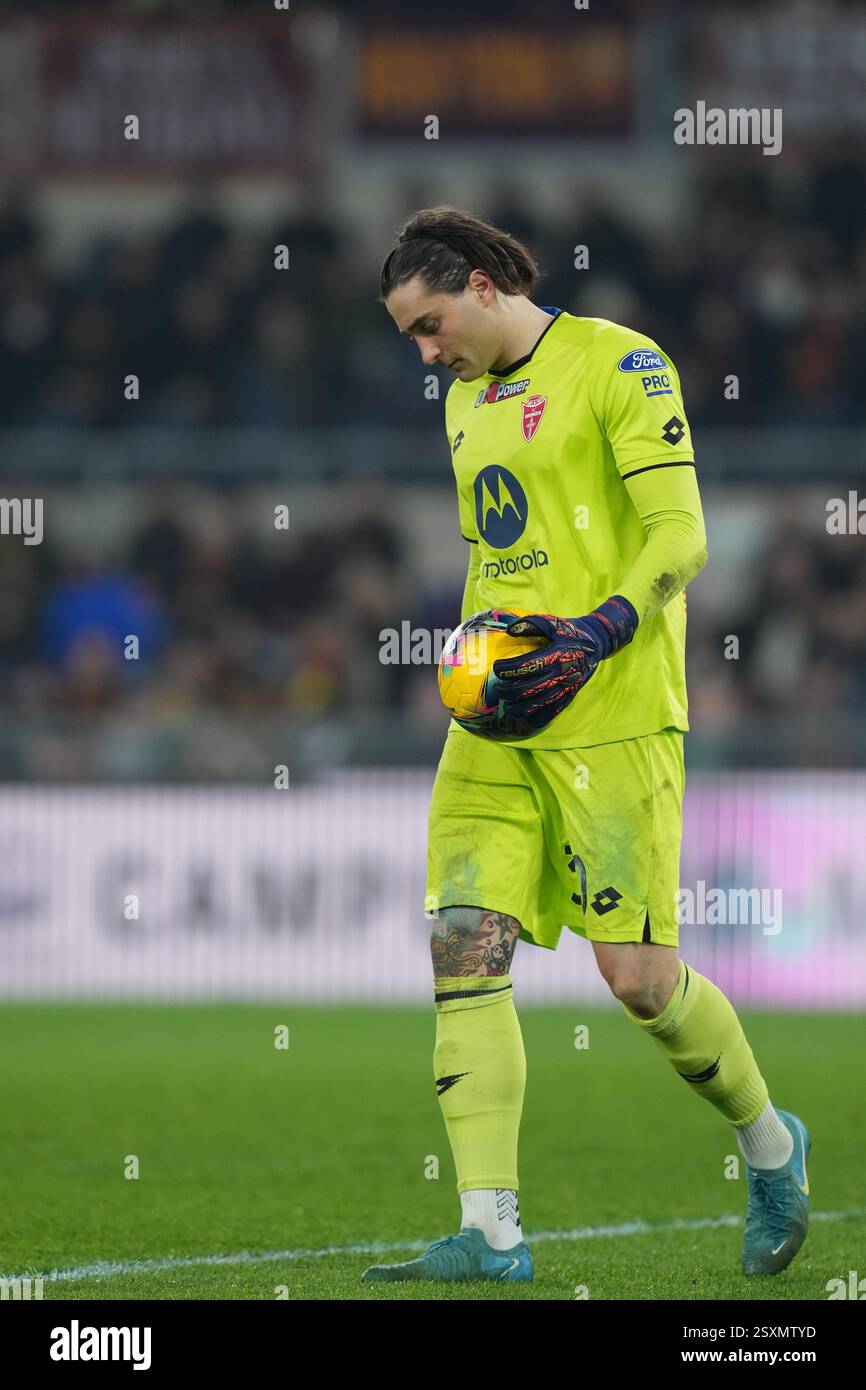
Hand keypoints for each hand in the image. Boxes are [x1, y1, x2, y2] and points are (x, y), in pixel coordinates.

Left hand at [491, 597, 637, 708]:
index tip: (496, 668)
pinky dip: (538, 718)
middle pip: (530, 689)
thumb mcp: (552, 622)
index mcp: (556, 654)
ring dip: (519, 708)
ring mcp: (567, 687)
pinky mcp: (571, 695)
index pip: (527, 665)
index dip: (508, 669)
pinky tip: (525, 719)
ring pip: (540, 704)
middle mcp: (561, 673)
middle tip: (497, 689)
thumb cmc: (570, 631)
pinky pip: (554, 712)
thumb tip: (509, 631)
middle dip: (508, 691)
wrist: (597, 642)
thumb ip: (531, 625)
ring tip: (507, 706)